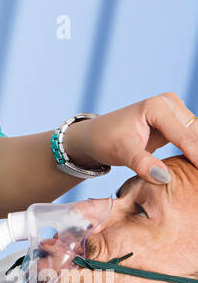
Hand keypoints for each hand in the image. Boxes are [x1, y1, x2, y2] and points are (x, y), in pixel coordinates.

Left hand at [64, 93, 197, 184]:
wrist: (95, 136)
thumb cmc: (104, 140)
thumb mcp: (121, 152)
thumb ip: (142, 163)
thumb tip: (164, 178)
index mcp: (157, 107)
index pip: (184, 137)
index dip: (197, 157)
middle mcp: (170, 104)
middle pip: (195, 135)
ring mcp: (175, 111)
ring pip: (197, 136)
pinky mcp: (177, 123)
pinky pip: (193, 139)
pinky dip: (196, 154)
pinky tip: (197, 171)